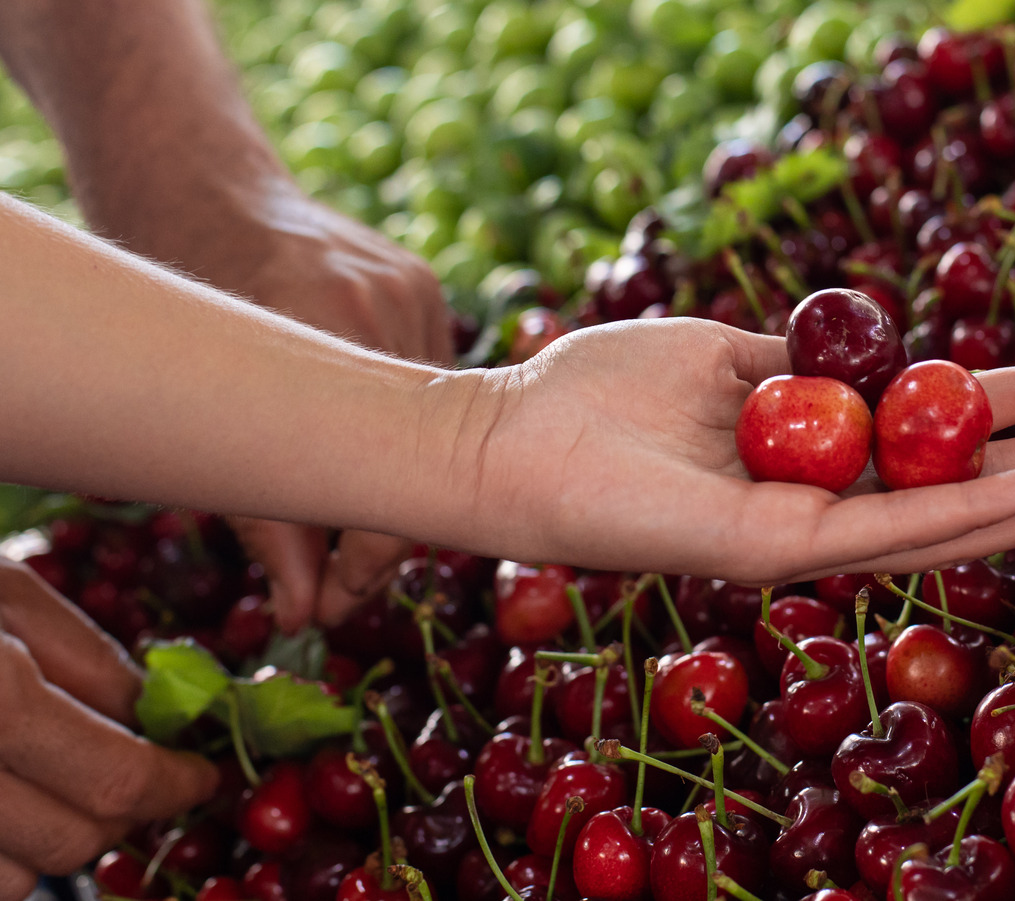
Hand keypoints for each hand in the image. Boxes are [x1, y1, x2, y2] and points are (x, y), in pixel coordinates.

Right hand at [0, 560, 216, 900]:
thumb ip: (86, 661)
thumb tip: (156, 721)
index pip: (117, 782)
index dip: (176, 784)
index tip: (199, 773)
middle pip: (69, 843)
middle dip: (121, 815)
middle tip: (140, 776)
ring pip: (10, 881)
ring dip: (47, 842)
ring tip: (48, 779)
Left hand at [106, 178, 452, 632]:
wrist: (205, 183)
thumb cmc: (179, 288)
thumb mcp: (202, 403)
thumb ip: (263, 512)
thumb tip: (301, 611)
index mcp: (320, 322)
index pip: (381, 481)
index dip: (364, 564)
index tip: (330, 609)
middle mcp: (382, 305)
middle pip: (419, 460)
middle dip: (379, 533)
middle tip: (336, 585)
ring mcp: (415, 290)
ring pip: (433, 427)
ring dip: (398, 476)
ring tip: (348, 518)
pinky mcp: (427, 285)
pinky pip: (431, 380)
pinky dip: (405, 419)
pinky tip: (372, 434)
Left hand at [441, 318, 1014, 594]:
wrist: (510, 438)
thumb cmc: (598, 394)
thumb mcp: (715, 357)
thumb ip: (795, 364)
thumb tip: (858, 352)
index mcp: (814, 460)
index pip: (937, 438)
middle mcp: (821, 509)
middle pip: (961, 491)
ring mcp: (802, 537)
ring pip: (942, 522)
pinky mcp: (770, 550)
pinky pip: (882, 528)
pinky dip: (963, 511)